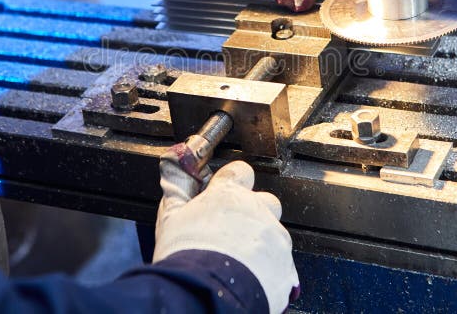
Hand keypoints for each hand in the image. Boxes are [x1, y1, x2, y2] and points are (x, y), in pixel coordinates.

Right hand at [154, 150, 298, 313]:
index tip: (225, 192)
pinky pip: (282, 260)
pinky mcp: (286, 263)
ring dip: (262, 241)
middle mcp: (256, 209)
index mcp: (228, 195)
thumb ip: (176, 187)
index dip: (234, 181)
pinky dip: (270, 266)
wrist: (208, 292)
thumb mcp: (171, 217)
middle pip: (265, 201)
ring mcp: (274, 236)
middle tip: (233, 231)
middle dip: (254, 212)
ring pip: (274, 231)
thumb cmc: (186, 256)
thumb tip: (173, 164)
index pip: (240, 171)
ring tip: (241, 259)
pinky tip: (251, 275)